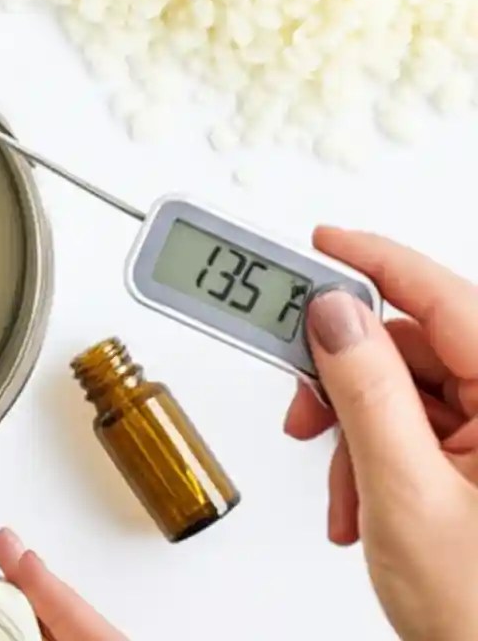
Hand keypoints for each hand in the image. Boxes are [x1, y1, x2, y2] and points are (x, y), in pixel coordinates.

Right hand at [283, 227, 477, 640]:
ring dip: (354, 434)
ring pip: (404, 392)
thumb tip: (335, 317)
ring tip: (345, 491)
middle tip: (301, 409)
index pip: (444, 298)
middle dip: (345, 383)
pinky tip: (362, 503)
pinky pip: (414, 429)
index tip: (321, 242)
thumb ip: (368, 393)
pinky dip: (373, 458)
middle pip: (413, 349)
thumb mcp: (407, 495)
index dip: (375, 262)